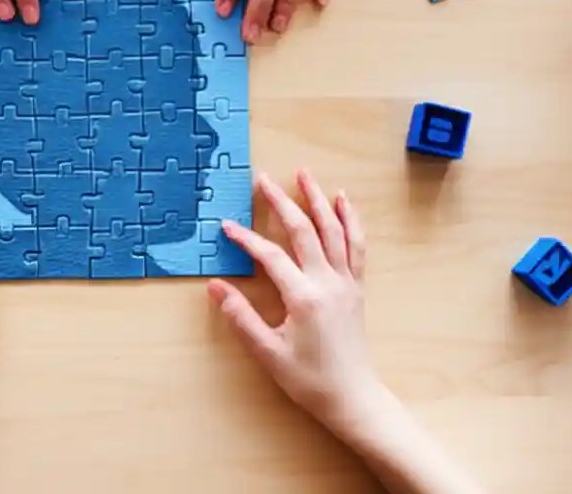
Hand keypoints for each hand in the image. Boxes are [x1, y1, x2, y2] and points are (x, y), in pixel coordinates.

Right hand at [209, 170, 378, 425]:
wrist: (352, 397)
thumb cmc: (309, 380)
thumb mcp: (267, 352)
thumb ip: (241, 317)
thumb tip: (215, 287)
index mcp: (304, 297)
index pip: (270, 256)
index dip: (246, 239)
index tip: (226, 226)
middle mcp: (328, 282)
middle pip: (304, 231)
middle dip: (281, 202)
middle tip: (262, 179)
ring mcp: (346, 282)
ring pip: (334, 230)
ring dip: (318, 200)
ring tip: (304, 175)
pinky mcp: (356, 287)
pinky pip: (356, 245)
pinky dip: (349, 219)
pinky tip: (342, 201)